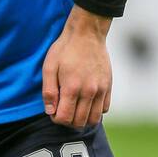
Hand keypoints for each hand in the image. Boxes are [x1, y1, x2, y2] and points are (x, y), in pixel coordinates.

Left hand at [41, 6, 111, 128]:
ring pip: (93, 119)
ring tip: (74, 109)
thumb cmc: (65, 49)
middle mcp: (89, 91)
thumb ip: (48, 91)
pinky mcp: (108, 86)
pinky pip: (104, 109)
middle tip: (63, 110)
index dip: (56, 118)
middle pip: (79, 122)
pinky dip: (95, 111)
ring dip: (82, 119)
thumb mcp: (49, 67)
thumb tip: (50, 111)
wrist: (87, 34)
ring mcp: (101, 90)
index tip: (53, 110)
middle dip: (68, 121)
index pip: (64, 118)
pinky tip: (86, 102)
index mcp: (72, 88)